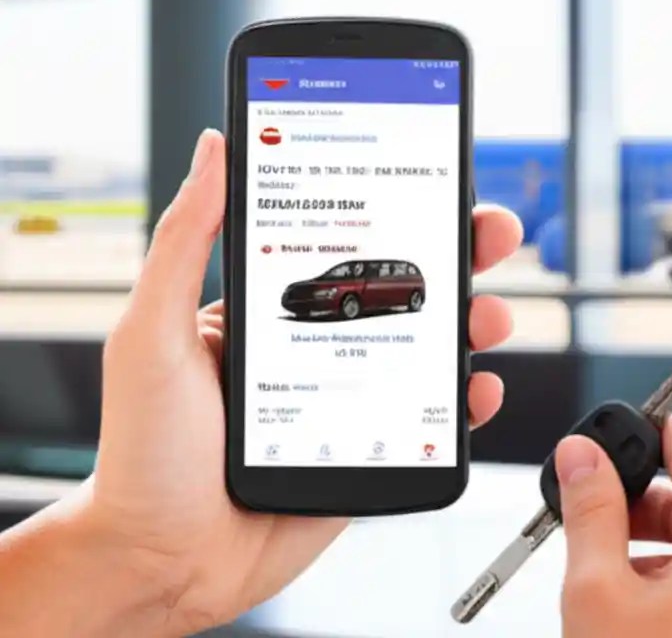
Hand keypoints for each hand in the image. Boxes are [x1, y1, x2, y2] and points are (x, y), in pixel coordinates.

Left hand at [68, 129, 519, 633]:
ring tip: (488, 318)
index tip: (440, 178)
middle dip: (461, 255)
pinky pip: (437, 417)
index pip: (348, 243)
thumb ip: (186, 239)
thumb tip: (212, 149)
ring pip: (434, 347)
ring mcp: (354, 396)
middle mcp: (321, 346)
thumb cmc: (142, 450)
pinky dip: (470, 400)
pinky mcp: (377, 446)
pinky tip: (476, 387)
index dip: (400, 208)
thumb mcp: (153, 331)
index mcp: (274, 310)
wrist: (163, 560)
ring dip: (475, 321)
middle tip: (491, 236)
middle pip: (406, 287)